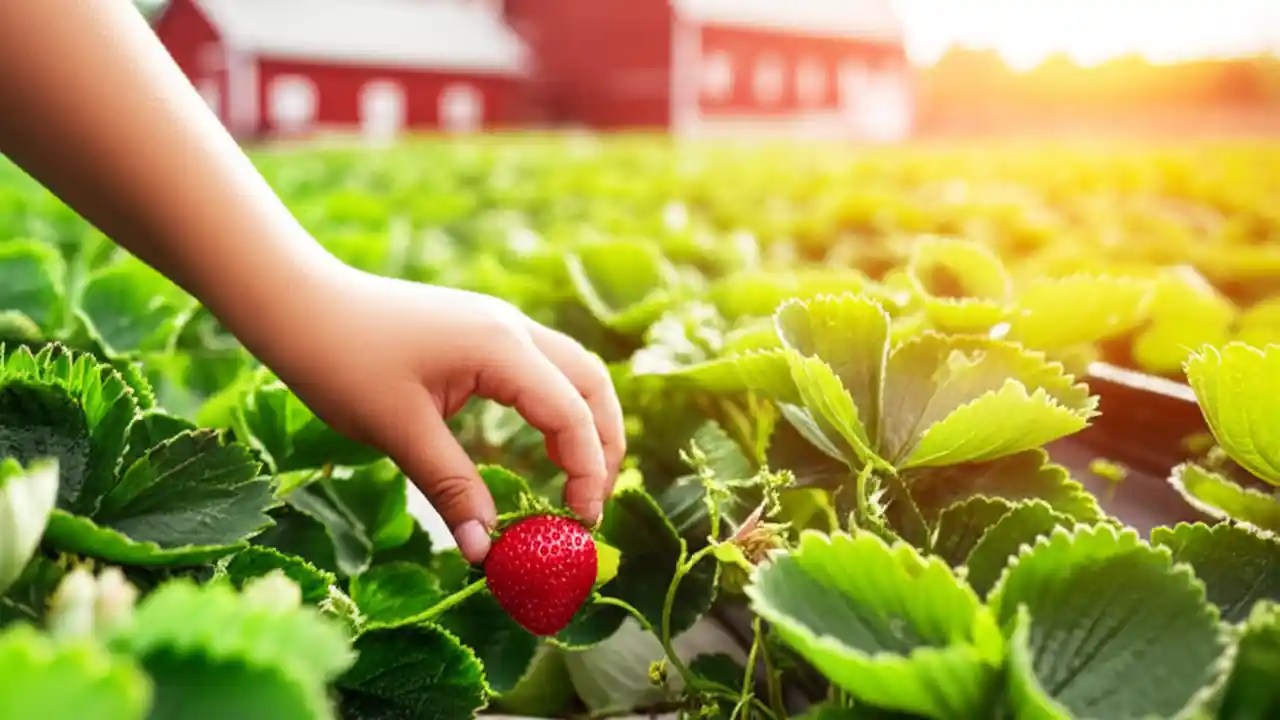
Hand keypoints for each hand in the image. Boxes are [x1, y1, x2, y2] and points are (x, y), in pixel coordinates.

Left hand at [241, 261, 625, 563]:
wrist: (299, 303)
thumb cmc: (341, 360)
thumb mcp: (398, 431)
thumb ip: (450, 488)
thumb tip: (484, 550)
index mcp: (500, 348)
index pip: (571, 414)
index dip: (586, 472)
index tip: (578, 524)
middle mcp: (513, 329)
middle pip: (591, 384)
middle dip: (604, 445)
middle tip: (590, 505)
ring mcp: (500, 325)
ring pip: (574, 372)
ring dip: (587, 425)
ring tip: (577, 481)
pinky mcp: (483, 331)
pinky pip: (544, 370)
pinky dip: (560, 409)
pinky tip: (542, 447)